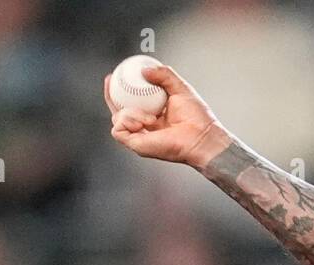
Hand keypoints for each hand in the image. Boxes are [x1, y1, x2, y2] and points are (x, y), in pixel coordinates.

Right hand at [104, 64, 226, 166]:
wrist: (203, 136)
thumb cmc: (198, 118)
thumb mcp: (181, 89)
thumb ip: (165, 75)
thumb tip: (145, 69)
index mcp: (153, 114)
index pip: (130, 101)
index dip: (120, 89)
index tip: (115, 75)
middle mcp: (145, 127)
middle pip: (118, 111)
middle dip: (110, 96)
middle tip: (111, 81)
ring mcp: (140, 137)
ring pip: (117, 119)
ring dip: (129, 113)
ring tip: (151, 117)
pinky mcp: (137, 146)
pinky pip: (118, 131)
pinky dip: (128, 122)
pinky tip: (144, 122)